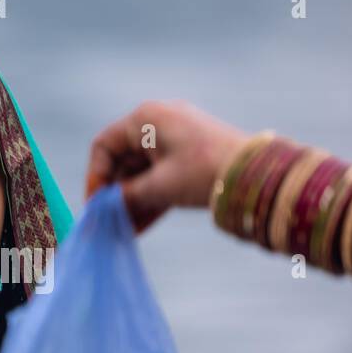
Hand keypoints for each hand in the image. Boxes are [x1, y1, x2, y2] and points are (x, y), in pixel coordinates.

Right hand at [85, 101, 246, 231]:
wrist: (256, 175)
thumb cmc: (204, 172)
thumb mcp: (160, 187)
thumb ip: (127, 197)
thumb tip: (104, 209)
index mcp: (145, 119)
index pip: (104, 146)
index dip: (96, 177)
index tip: (95, 206)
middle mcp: (157, 124)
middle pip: (123, 162)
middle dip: (115, 196)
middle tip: (107, 225)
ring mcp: (174, 141)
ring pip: (141, 174)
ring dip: (131, 203)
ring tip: (123, 233)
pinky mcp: (188, 158)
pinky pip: (159, 178)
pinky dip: (150, 200)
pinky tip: (139, 228)